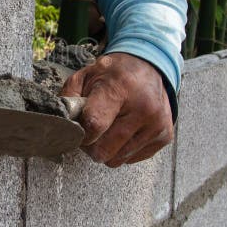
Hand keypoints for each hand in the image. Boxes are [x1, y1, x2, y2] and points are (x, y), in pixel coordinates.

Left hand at [59, 52, 172, 166]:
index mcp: (120, 88)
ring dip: (107, 148)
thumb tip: (60, 124)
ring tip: (109, 127)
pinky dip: (123, 149)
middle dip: (91, 145)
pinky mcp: (165, 136)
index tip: (77, 130)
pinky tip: (125, 130)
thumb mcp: (85, 75)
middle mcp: (144, 108)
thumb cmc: (112, 74)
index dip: (80, 133)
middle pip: (104, 150)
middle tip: (91, 130)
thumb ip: (69, 99)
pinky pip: (131, 159)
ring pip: (116, 160)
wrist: (149, 67)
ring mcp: (157, 124)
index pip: (95, 125)